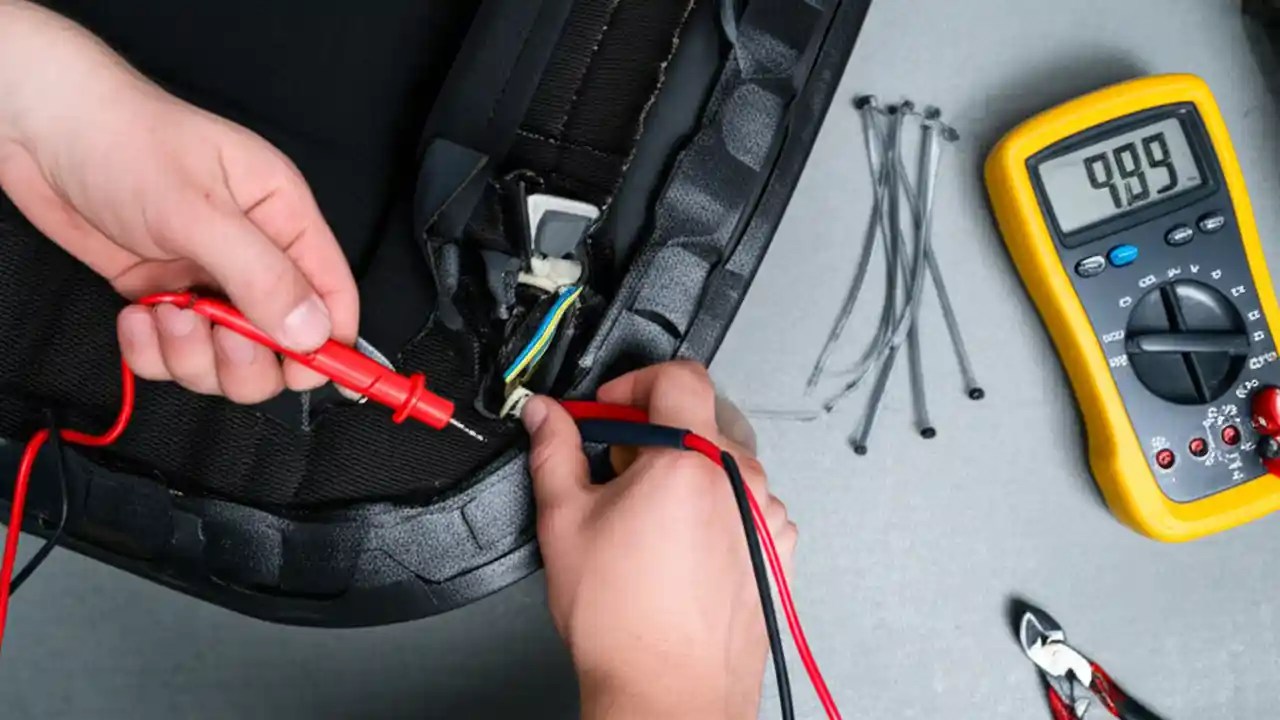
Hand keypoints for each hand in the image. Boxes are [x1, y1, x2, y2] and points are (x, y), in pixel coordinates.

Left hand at [0, 1, 357, 402]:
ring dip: (192, 355)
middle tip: (216, 335)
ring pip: (227, 361)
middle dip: (247, 357)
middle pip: (283, 345)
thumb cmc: (122, 141)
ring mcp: (208, 282)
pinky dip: (152, 351)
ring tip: (164, 314)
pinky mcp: (165, 300)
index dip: (333, 343)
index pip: (334, 295)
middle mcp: (254, 256)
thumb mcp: (199, 211)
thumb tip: (313, 332)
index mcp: (284, 219)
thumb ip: (261, 276)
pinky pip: (175, 358)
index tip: (313, 377)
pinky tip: (137, 314)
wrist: (41, 130)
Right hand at [523, 362, 797, 719]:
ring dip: (684, 473)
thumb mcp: (565, 521)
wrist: (668, 691)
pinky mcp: (778, 548)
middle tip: (615, 472)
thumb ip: (555, 451)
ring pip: (723, 463)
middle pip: (699, 421)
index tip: (609, 410)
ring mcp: (766, 515)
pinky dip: (714, 508)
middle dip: (651, 435)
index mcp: (691, 459)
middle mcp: (740, 480)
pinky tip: (680, 547)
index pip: (677, 377)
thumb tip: (546, 416)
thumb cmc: (623, 622)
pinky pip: (746, 503)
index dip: (635, 383)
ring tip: (647, 520)